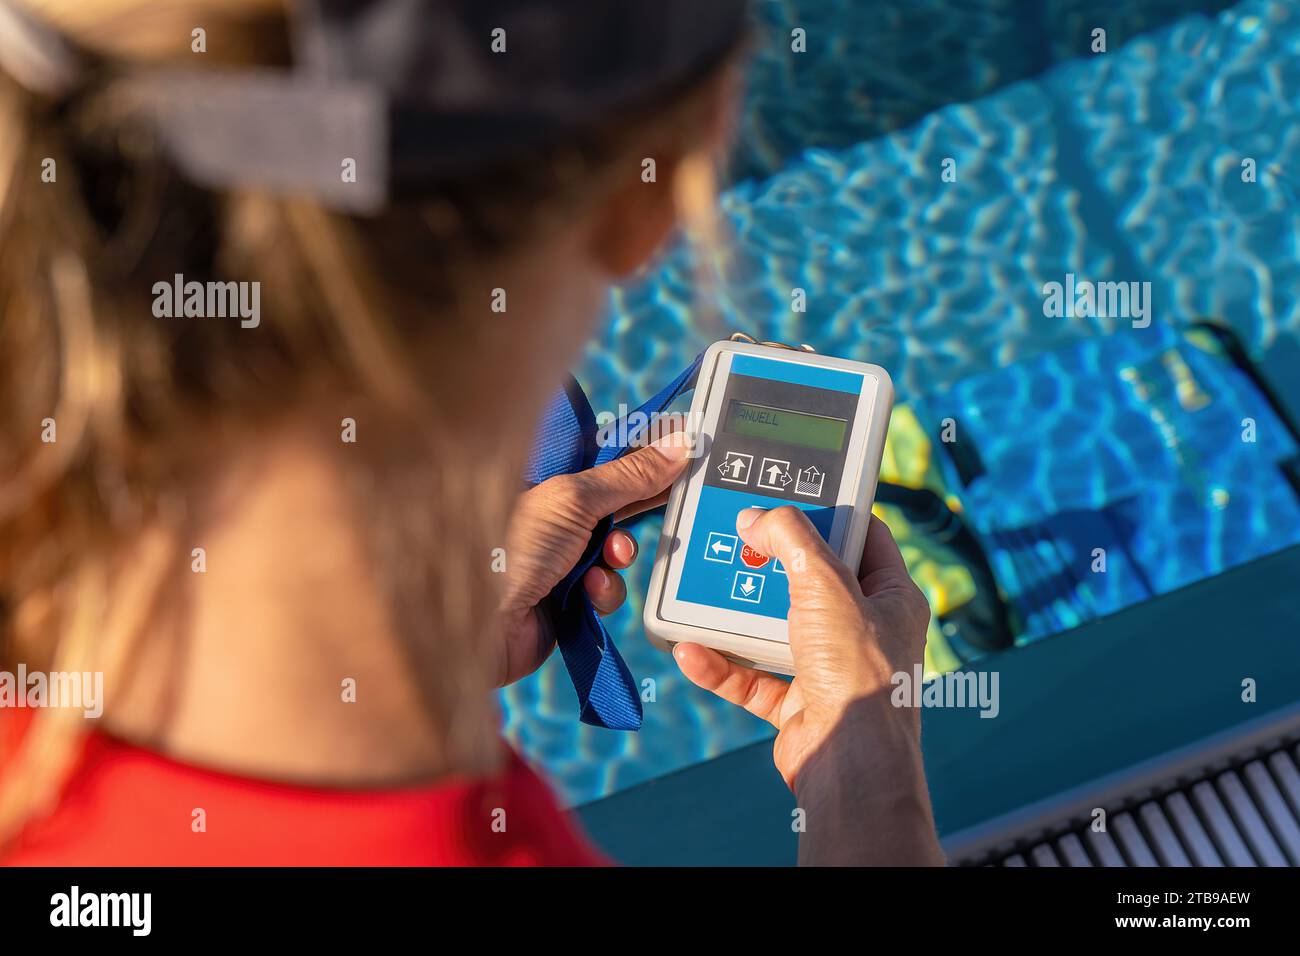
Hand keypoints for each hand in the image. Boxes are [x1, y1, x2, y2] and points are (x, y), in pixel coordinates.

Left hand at [496, 430, 691, 685]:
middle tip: (673, 504)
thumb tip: (679, 443)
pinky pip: (606, 591)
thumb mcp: (573, 500)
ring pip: (616, 551)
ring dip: (618, 557)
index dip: (643, 454)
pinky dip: (603, 592)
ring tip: (607, 561)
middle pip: (616, 504)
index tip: (684, 449)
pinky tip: (586, 594)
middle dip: (639, 510)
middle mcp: (552, 516)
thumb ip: (629, 475)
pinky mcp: (565, 600)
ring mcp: (558, 559)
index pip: (605, 457)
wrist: (478, 628)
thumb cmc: (509, 550)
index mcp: (546, 480)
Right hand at [674, 507, 943, 864]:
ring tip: (703, 593)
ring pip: (776, 628)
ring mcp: (831, 669)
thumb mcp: (825, 584)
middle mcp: (865, 631)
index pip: (864, 537)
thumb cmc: (860, 675)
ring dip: (736, 616)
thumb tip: (757, 518)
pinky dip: (721, 664)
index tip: (790, 496)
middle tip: (738, 542)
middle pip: (811, 580)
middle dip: (770, 564)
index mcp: (891, 597)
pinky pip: (752, 677)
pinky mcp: (799, 704)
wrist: (848, 763)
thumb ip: (790, 540)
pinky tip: (692, 650)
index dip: (829, 513)